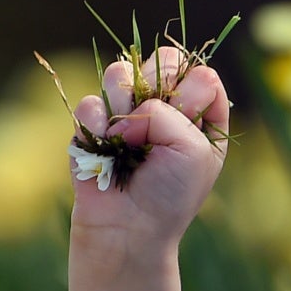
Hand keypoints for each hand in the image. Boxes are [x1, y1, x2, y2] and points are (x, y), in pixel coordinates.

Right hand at [68, 45, 231, 261]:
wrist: (129, 229)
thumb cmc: (171, 194)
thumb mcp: (195, 149)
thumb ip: (173, 109)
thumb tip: (133, 101)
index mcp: (199, 116)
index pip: (200, 73)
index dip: (193, 87)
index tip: (189, 114)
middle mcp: (164, 109)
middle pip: (162, 61)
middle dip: (158, 82)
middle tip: (155, 117)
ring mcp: (126, 114)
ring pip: (120, 72)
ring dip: (124, 102)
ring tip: (128, 139)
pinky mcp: (92, 126)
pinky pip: (90, 103)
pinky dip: (97, 126)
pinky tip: (105, 151)